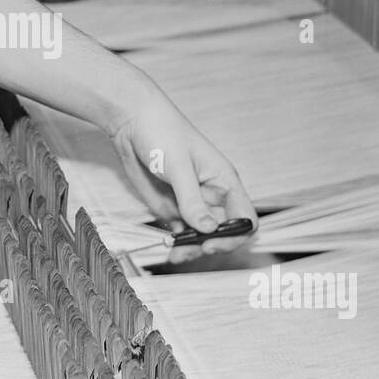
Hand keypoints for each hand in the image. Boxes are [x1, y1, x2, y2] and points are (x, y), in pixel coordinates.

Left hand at [105, 91, 256, 261]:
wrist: (133, 123)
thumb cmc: (162, 132)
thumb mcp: (178, 166)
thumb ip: (192, 199)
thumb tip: (207, 229)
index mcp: (224, 182)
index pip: (245, 217)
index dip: (235, 235)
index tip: (212, 242)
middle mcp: (212, 196)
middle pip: (225, 233)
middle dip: (212, 246)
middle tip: (190, 250)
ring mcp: (192, 204)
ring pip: (202, 238)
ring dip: (193, 250)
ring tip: (176, 255)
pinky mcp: (173, 208)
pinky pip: (182, 234)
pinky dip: (178, 245)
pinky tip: (170, 250)